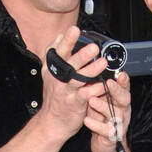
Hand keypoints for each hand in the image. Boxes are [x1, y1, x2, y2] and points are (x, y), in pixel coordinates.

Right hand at [39, 25, 109, 141]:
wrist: (52, 122)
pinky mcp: (74, 103)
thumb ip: (53, 54)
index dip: (66, 40)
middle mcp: (57, 78)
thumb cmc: (54, 97)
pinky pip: (86, 95)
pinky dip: (95, 89)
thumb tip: (59, 36)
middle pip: (68, 64)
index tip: (74, 29)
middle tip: (93, 47)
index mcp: (52, 68)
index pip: (57, 51)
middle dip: (81, 55)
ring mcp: (65, 91)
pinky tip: (103, 84)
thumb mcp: (48, 73)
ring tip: (103, 63)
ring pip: (78, 79)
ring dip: (92, 70)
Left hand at [85, 69, 131, 151]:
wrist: (103, 144)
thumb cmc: (101, 119)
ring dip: (103, 106)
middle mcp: (123, 111)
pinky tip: (87, 120)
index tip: (120, 73)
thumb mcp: (101, 101)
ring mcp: (119, 124)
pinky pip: (106, 130)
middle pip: (124, 99)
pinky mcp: (112, 136)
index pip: (125, 88)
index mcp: (121, 100)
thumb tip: (91, 71)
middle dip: (117, 90)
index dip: (124, 81)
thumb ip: (100, 90)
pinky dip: (96, 125)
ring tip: (91, 101)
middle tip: (108, 83)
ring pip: (115, 114)